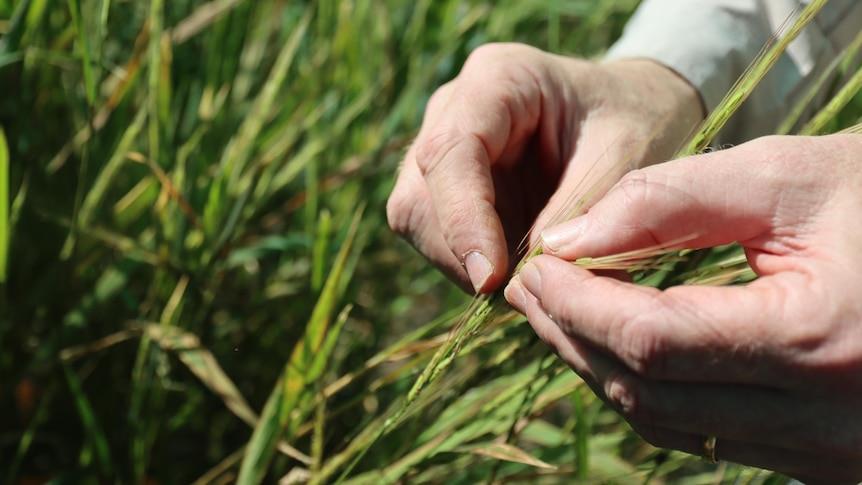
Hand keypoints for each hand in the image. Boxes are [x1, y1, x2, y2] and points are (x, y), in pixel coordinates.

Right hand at [386, 43, 702, 292]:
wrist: (635, 112)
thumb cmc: (637, 121)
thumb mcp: (626, 160)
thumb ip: (578, 213)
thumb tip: (523, 277)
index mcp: (497, 79)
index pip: (450, 152)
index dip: (462, 219)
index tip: (490, 278)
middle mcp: (453, 109)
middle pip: (418, 195)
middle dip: (460, 253)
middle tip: (521, 291)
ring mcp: (443, 149)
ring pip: (417, 222)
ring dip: (464, 265)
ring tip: (529, 281)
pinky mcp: (446, 188)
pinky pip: (437, 238)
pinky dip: (472, 266)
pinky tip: (518, 271)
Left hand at [504, 134, 861, 482]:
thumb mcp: (785, 177)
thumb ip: (668, 202)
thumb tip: (567, 242)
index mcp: (819, 341)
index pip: (651, 341)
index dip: (577, 305)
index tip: (536, 266)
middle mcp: (825, 419)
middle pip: (649, 393)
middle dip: (574, 337)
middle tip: (533, 288)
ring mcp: (826, 452)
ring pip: (669, 425)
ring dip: (602, 368)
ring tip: (562, 312)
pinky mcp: (821, 460)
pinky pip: (706, 436)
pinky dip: (650, 390)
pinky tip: (621, 343)